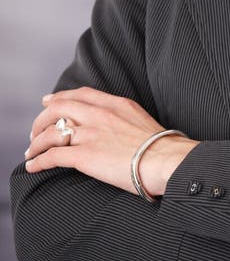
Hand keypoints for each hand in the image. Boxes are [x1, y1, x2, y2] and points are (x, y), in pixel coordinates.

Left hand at [24, 87, 199, 197]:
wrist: (166, 160)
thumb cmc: (161, 147)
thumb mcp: (141, 119)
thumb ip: (123, 117)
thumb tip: (115, 127)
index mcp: (115, 104)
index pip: (80, 94)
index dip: (60, 97)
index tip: (49, 101)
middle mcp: (100, 115)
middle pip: (59, 108)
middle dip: (42, 119)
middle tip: (36, 130)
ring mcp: (92, 134)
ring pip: (51, 132)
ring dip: (36, 142)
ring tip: (32, 151)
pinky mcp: (85, 156)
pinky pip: (53, 155)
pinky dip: (38, 160)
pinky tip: (33, 166)